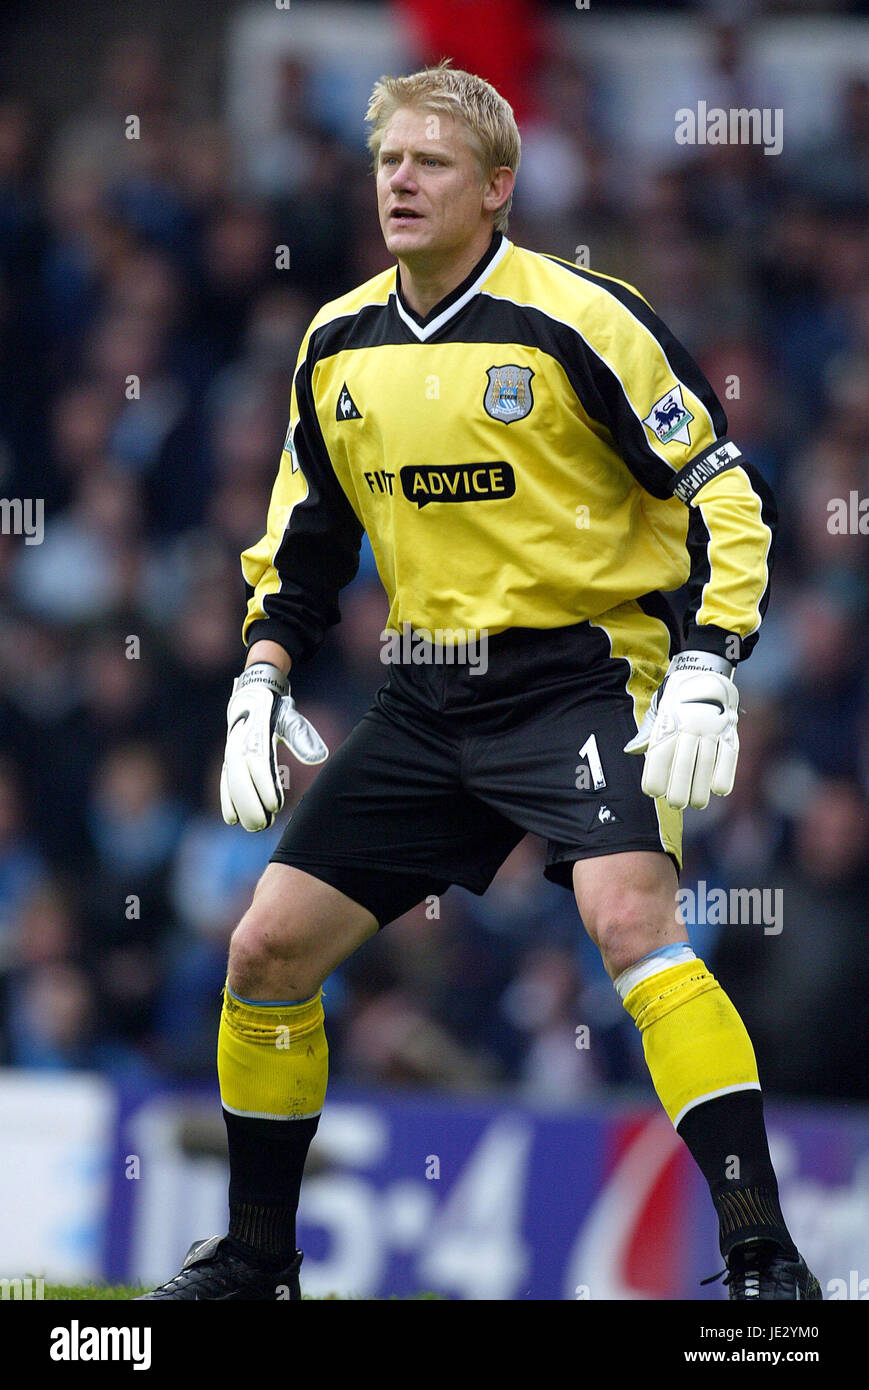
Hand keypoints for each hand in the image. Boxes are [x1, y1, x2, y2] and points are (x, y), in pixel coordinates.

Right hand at [220, 663, 327, 830]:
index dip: (266, 788)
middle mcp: (240, 746)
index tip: (276, 807)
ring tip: (253, 827)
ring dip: (241, 808)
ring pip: (232, 785)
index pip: (259, 767)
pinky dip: (227, 801)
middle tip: (264, 825)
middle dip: (251, 805)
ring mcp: (232, 755)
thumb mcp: (290, 719)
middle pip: (241, 781)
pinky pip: (225, 783)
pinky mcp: (229, 761)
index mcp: (256, 736)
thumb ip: (301, 738)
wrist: (253, 696)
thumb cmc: (277, 711)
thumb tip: (320, 758)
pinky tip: (233, 819)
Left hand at [624, 651, 738, 809]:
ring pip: (706, 762)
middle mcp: (690, 725)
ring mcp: (712, 727)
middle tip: (676, 804)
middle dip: (679, 788)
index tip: (652, 793)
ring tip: (695, 804)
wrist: (707, 669)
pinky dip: (725, 774)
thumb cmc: (678, 695)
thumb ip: (648, 732)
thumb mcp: (660, 708)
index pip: (660, 753)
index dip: (655, 775)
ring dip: (701, 787)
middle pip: (684, 762)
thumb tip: (630, 750)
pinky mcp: (730, 729)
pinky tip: (718, 790)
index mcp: (669, 721)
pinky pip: (729, 755)